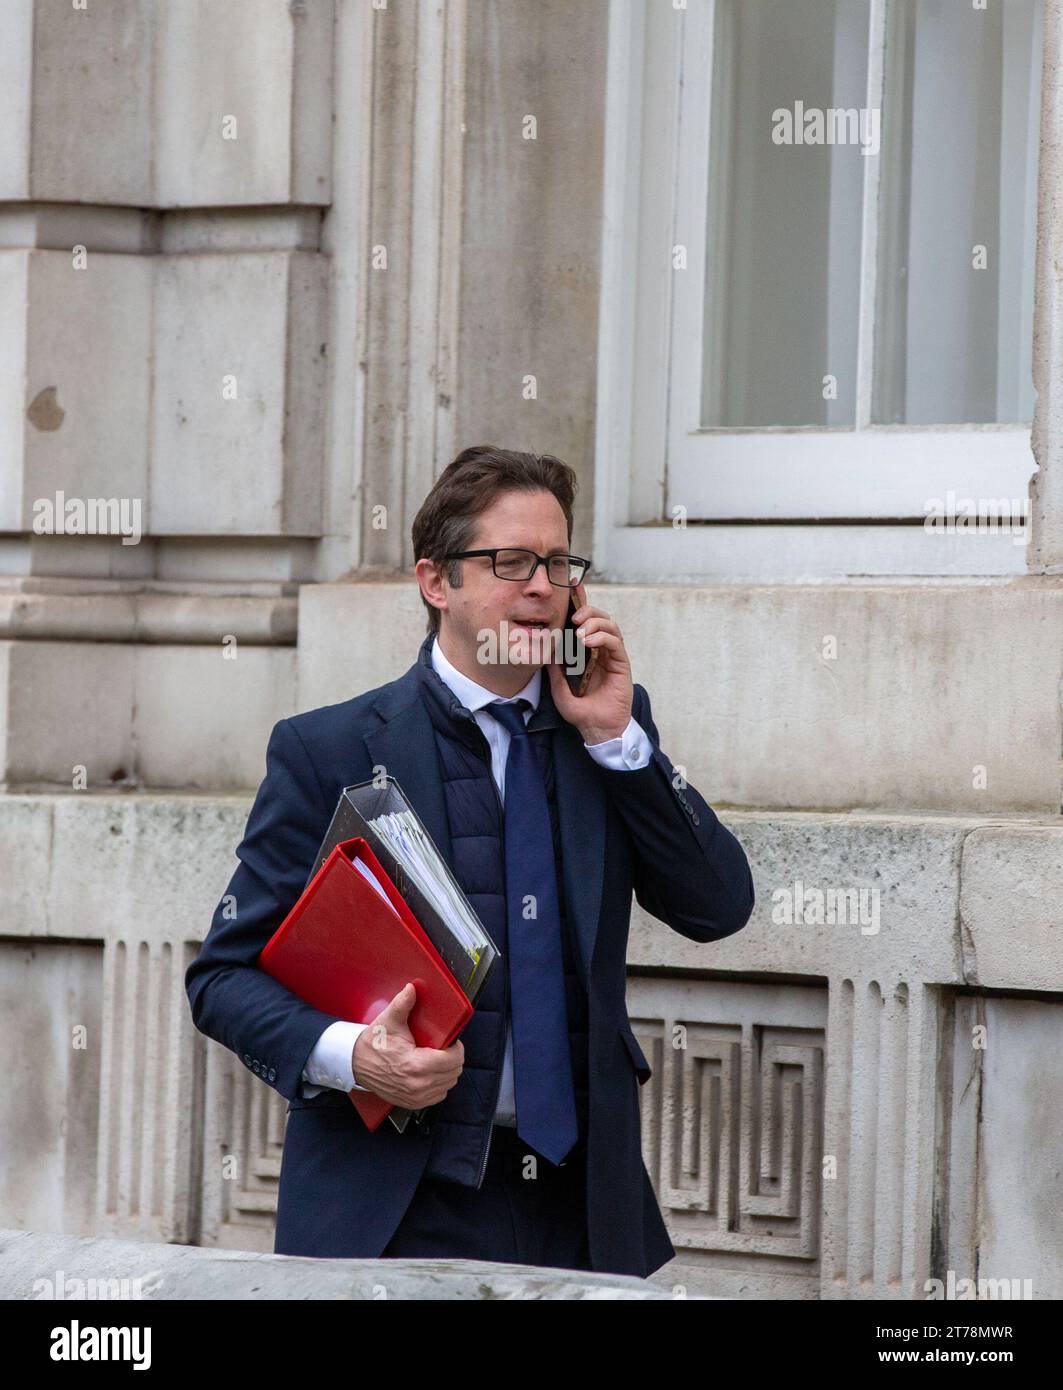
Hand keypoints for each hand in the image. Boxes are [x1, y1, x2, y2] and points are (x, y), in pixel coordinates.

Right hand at [352, 983, 463, 1108]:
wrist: (356, 1063)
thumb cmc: (373, 1043)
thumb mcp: (388, 1020)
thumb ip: (403, 1003)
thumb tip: (413, 988)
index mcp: (416, 1065)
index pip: (453, 1060)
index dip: (457, 1049)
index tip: (452, 1041)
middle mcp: (418, 1085)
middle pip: (453, 1072)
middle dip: (454, 1058)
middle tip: (445, 1047)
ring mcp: (415, 1097)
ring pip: (448, 1084)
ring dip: (448, 1072)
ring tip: (439, 1058)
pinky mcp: (412, 1103)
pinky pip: (438, 1095)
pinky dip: (439, 1084)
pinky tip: (432, 1072)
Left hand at [546, 581, 632, 744]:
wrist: (598, 729)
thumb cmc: (582, 712)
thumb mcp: (559, 691)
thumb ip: (554, 672)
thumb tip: (546, 652)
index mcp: (586, 652)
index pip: (585, 622)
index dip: (580, 603)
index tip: (571, 588)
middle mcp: (601, 650)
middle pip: (600, 617)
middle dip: (588, 610)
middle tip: (573, 617)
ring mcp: (612, 656)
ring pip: (610, 625)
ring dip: (595, 622)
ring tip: (580, 631)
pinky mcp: (621, 664)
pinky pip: (615, 642)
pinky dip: (602, 637)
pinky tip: (588, 642)